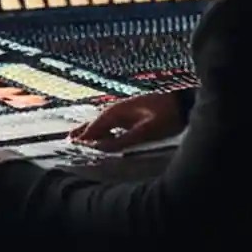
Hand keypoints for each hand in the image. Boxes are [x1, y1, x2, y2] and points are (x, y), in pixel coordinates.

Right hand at [68, 90, 185, 152]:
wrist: (183, 103)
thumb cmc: (166, 116)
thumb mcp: (145, 131)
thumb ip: (123, 140)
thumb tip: (101, 148)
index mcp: (116, 112)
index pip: (93, 127)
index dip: (82, 138)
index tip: (70, 146)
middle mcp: (117, 110)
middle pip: (95, 122)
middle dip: (82, 131)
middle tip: (68, 140)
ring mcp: (125, 111)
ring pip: (102, 122)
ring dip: (92, 130)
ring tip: (80, 137)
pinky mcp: (133, 114)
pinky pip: (112, 123)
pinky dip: (104, 130)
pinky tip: (105, 136)